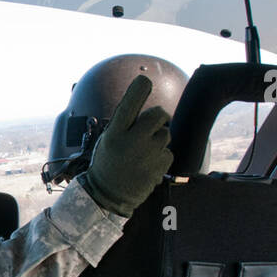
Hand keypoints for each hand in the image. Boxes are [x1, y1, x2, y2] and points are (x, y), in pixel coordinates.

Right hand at [80, 75, 173, 217]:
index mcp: (115, 134)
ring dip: (158, 138)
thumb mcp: (108, 140)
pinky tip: (148, 164)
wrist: (109, 196)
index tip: (144, 79)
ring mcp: (148, 154)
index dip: (138, 90)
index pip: (128, 105)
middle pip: (158, 115)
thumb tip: (145, 106)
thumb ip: (124, 124)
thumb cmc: (108, 163)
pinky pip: (168, 151)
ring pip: (166, 134)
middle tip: (154, 122)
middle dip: (159, 116)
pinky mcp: (160, 166)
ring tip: (144, 152)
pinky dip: (161, 156)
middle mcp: (132, 141)